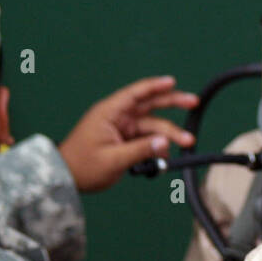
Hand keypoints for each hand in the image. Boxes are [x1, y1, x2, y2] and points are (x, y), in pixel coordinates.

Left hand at [58, 76, 197, 191]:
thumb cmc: (83, 166)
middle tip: (194, 102)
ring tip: (187, 143)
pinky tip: (163, 158)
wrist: (67, 178)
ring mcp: (122, 129)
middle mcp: (118, 117)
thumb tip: (165, 143)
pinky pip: (146, 140)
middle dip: (172, 104)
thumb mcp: (113, 160)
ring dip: (168, 135)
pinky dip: (156, 148)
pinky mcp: (125, 141)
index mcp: (110, 113)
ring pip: (152, 126)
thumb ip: (140, 151)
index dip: (155, 86)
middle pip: (149, 105)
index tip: (173, 82)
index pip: (135, 94)